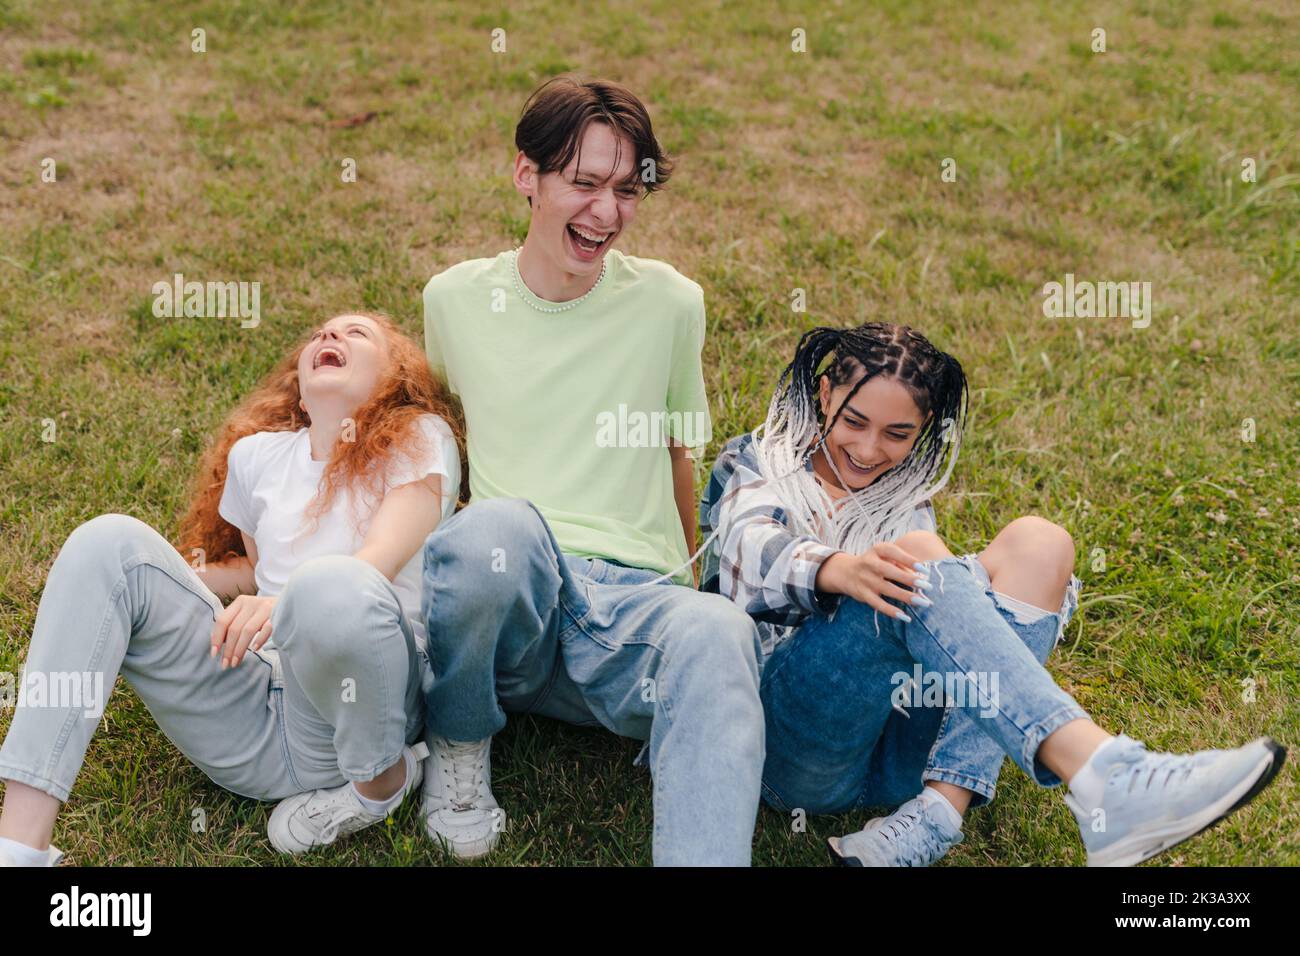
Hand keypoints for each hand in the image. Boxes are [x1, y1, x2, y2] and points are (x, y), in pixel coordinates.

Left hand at [210, 594, 276, 668]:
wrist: (292, 602)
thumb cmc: (264, 613)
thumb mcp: (247, 614)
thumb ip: (234, 623)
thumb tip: (218, 644)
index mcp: (240, 602)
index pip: (223, 621)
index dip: (217, 638)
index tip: (214, 654)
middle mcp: (252, 603)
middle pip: (235, 628)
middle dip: (228, 649)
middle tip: (226, 664)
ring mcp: (266, 608)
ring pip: (248, 631)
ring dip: (240, 649)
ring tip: (236, 662)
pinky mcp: (278, 614)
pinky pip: (267, 629)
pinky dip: (260, 640)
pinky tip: (255, 649)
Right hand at [814, 543, 931, 620]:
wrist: (846, 572)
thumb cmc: (875, 563)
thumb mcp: (885, 557)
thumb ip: (902, 564)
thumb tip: (921, 576)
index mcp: (877, 550)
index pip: (893, 552)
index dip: (908, 560)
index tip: (924, 569)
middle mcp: (869, 563)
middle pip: (890, 571)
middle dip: (909, 579)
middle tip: (927, 586)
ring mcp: (865, 580)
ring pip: (887, 589)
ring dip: (906, 596)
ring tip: (923, 602)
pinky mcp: (863, 594)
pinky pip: (878, 604)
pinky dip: (892, 611)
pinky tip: (906, 617)